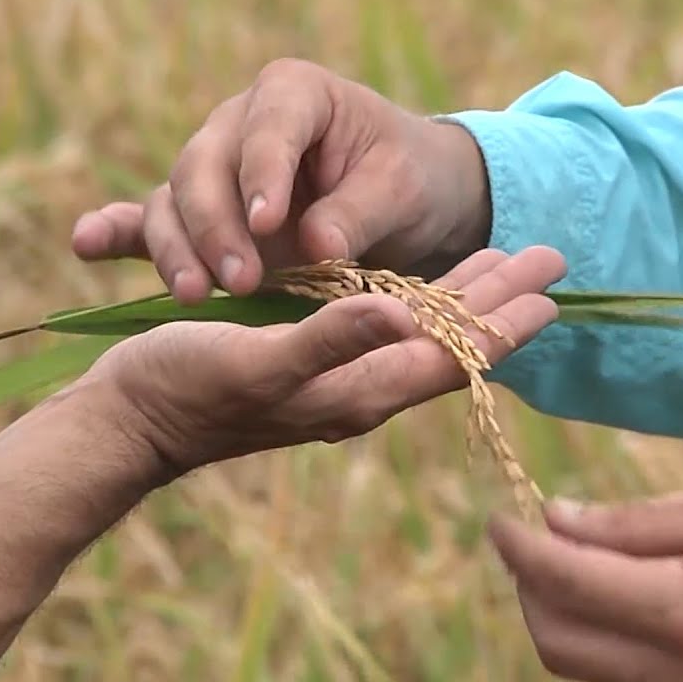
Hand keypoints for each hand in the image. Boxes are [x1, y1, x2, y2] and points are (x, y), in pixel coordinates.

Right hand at [70, 58, 492, 303]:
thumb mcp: (401, 191)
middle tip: (240, 281)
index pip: (270, 126)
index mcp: (295, 95)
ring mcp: (213, 169)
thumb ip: (359, 213)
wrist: (401, 201)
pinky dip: (116, 234)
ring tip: (197, 297)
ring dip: (180, 249)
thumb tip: (317, 248)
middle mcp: (240, 123)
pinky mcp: (198, 214)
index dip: (263, 173)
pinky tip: (86, 246)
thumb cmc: (408, 181)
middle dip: (217, 224)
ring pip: (173, 198)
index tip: (268, 223)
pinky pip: (147, 220)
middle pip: (205, 164)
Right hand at [80, 247, 563, 472]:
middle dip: (498, 300)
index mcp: (357, 391)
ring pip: (418, 330)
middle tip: (549, 259)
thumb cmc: (186, 391)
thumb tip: (400, 314)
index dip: (503, 323)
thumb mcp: (257, 362)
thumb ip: (328, 343)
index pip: (451, 355)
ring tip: (497, 264)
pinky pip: (380, 325)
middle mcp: (356, 387)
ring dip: (460, 297)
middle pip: (447, 340)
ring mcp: (333, 375)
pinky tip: (411, 283)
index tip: (553, 288)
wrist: (130, 422)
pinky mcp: (307, 359)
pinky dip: (410, 298)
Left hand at [488, 479, 682, 681]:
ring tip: (580, 563)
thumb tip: (558, 519)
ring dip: (563, 616)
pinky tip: (619, 602)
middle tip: (536, 540)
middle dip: (530, 588)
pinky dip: (601, 643)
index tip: (500, 518)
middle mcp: (680, 676)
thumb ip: (635, 523)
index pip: (565, 583)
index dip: (518, 547)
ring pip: (584, 669)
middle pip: (557, 641)